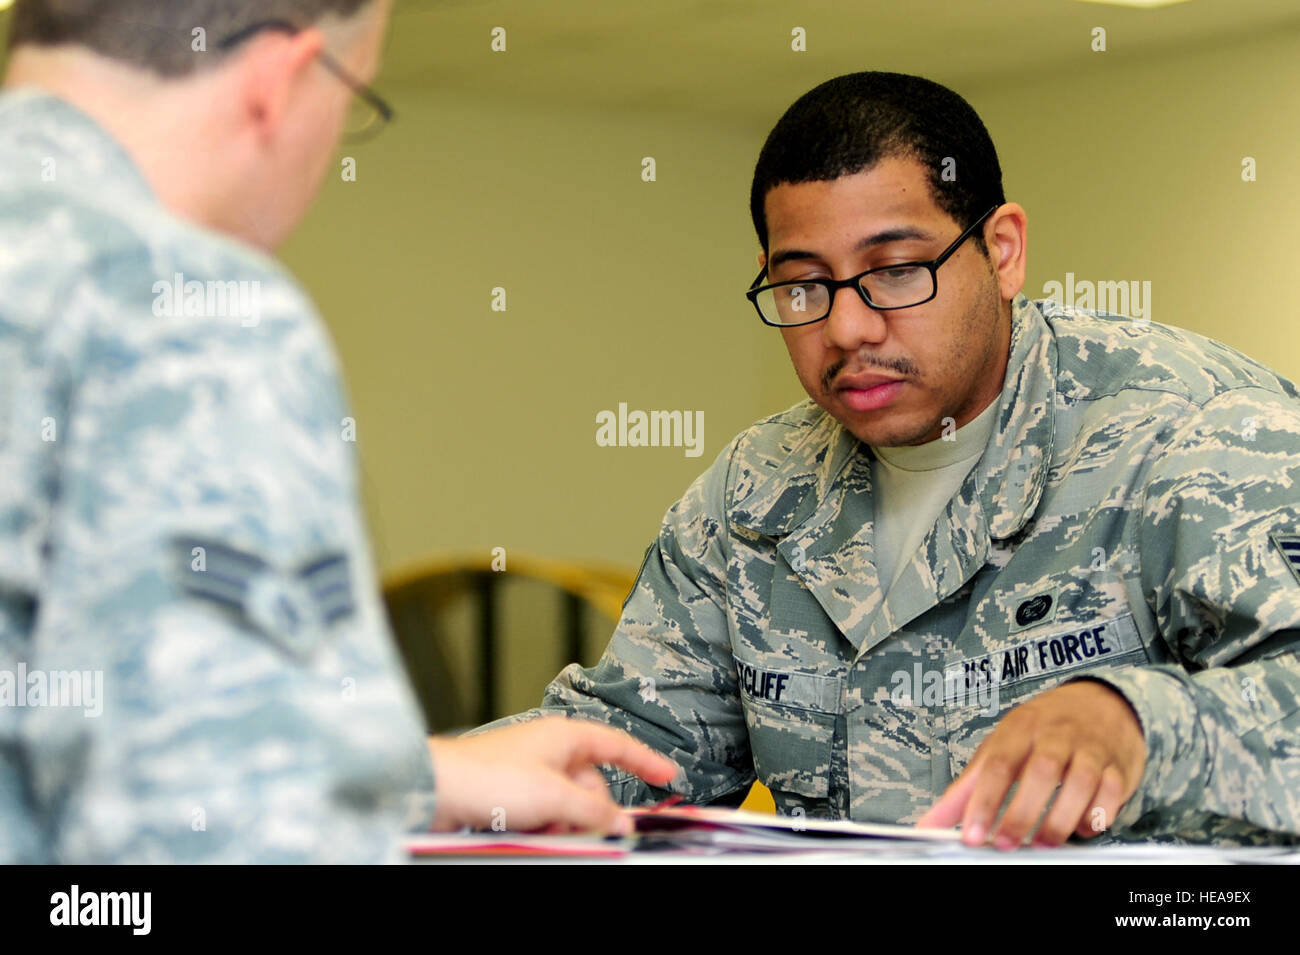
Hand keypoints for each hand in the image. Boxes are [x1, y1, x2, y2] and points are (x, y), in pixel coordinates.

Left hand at [427, 717, 678, 834]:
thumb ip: (594, 810)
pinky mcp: (513, 794)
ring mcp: (531, 773)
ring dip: (564, 823)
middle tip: (580, 829)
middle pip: (592, 785)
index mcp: (565, 736)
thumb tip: (622, 823)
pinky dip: (545, 826)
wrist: (436, 791)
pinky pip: (545, 814)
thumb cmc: (487, 776)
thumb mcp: (554, 796)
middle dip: (590, 811)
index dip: (646, 760)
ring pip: (569, 804)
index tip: (668, 776)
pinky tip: (531, 833)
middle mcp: (549, 751)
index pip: (618, 744)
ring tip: (544, 830)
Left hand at [916, 680, 1145, 848]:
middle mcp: (1056, 734)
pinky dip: (1097, 815)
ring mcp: (1090, 749)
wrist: (1099, 703)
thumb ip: (966, 790)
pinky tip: (1080, 828)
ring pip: (1080, 782)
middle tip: (1006, 844)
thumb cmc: (1040, 731)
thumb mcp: (999, 749)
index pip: (998, 764)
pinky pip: (1112, 792)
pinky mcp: (1118, 766)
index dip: (983, 802)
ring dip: (1060, 819)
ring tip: (1042, 843)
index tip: (971, 836)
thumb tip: (929, 825)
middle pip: (1041, 771)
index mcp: (1020, 728)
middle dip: (1022, 813)